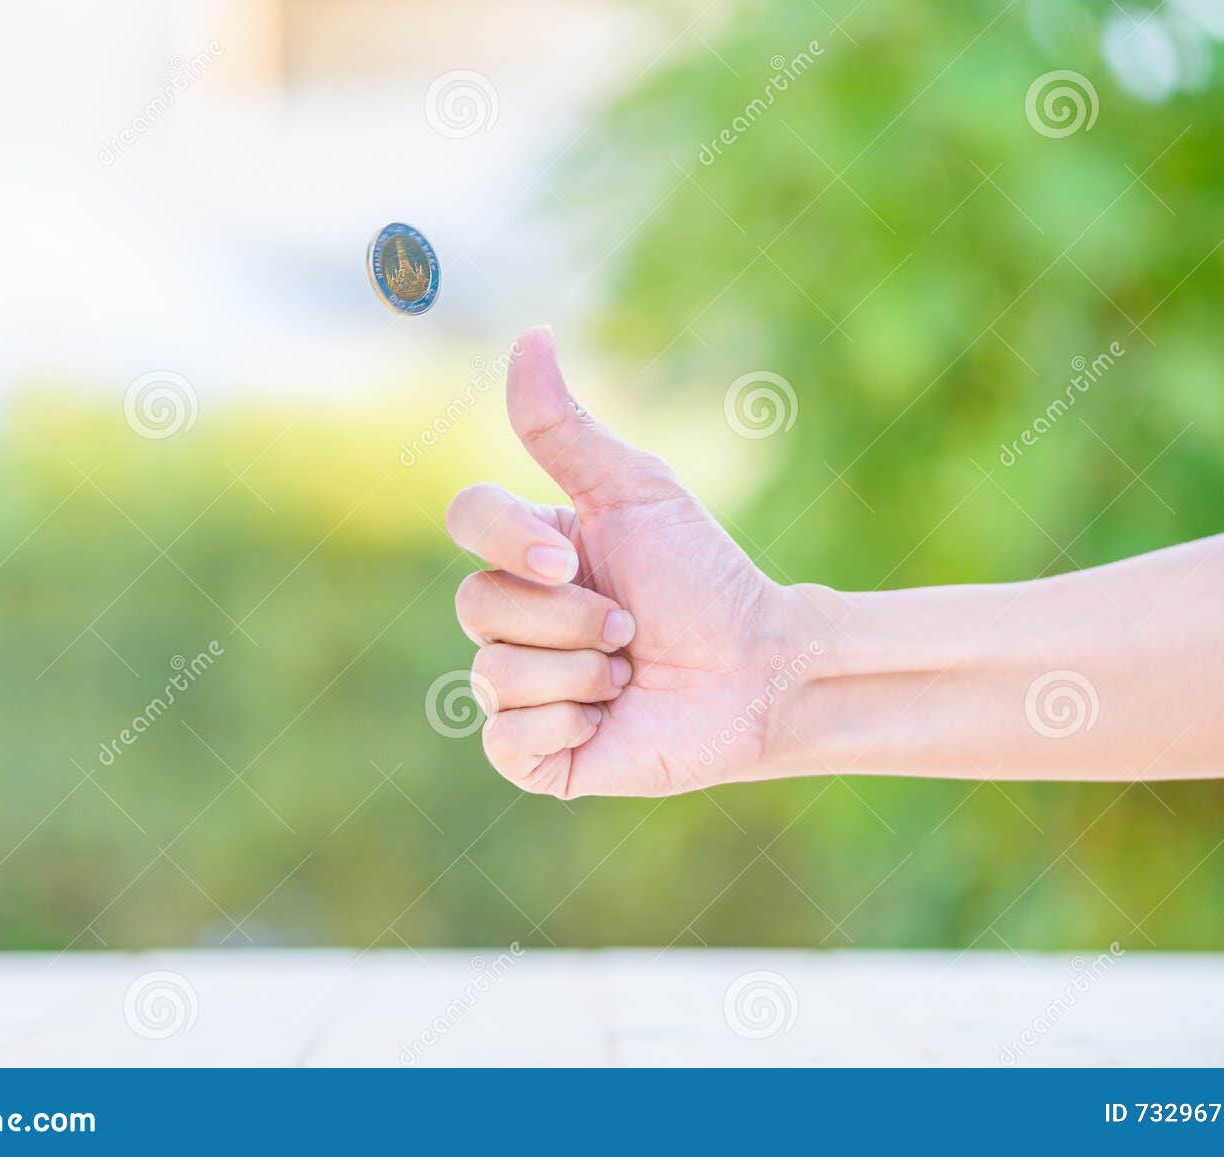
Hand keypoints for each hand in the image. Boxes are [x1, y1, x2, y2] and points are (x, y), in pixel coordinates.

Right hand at [446, 326, 801, 797]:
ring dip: (579, 673)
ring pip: (492, 674)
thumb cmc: (705, 578)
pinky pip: (505, 739)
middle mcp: (514, 616)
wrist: (758, 670)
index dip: (508, 539)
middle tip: (628, 626)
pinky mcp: (535, 754)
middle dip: (568, 617)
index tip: (570, 557)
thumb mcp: (636, 493)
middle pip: (475, 604)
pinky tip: (605, 721)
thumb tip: (529, 335)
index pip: (465, 518)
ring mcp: (519, 687)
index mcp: (530, 550)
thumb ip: (567, 427)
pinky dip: (564, 724)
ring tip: (628, 674)